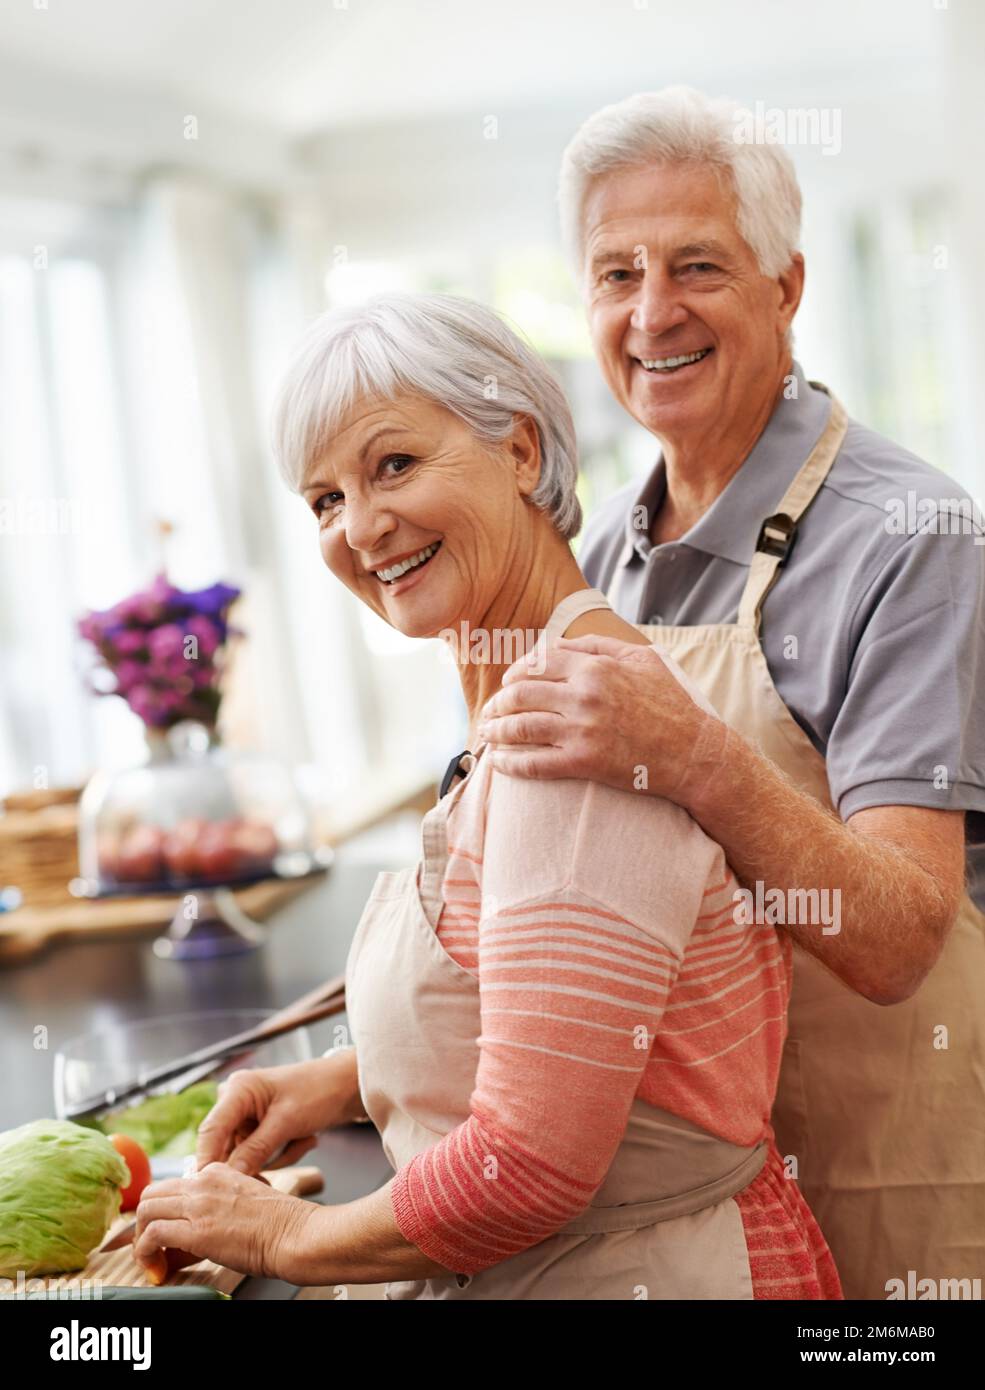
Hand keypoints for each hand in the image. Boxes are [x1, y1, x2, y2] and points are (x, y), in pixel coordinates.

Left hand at [133, 1163, 316, 1282]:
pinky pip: (152, 1235)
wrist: (296, 1235)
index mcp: (217, 1172)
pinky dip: (145, 1254)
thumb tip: (193, 1235)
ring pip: (144, 1210)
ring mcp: (199, 1203)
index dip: (163, 1214)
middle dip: (143, 1224)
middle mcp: (204, 1182)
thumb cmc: (282, 1226)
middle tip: (151, 1249)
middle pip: (151, 1194)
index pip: (172, 1187)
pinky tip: (157, 1269)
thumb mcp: (246, 1202)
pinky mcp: (197, 1230)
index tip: (165, 1237)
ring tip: (152, 1262)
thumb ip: (218, 1208)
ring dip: (141, 1240)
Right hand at [196, 1052, 362, 1175]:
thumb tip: (228, 1177)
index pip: (211, 1130)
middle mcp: (237, 1101)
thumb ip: (255, 1150)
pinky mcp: (260, 1128)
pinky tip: (304, 1139)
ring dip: (277, 1156)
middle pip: (227, 1147)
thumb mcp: (287, 1122)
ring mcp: (248, 1115)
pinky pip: (260, 1154)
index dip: (207, 1161)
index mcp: (238, 1089)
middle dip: (258, 1159)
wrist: (347, 1087)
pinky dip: (282, 1153)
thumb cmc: (319, 1092)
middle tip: (284, 1159)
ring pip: (246, 1156)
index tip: (209, 1188)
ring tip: (303, 1139)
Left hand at [478, 633, 726, 810]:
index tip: (507, 682)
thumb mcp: (643, 659)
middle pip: (521, 694)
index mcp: (595, 667)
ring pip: (521, 727)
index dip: (514, 672)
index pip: (537, 662)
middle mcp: (584, 695)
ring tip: (487, 734)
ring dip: (496, 731)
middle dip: (498, 703)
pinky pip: (535, 763)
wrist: (694, 752)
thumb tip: (559, 642)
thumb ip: (599, 645)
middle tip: (489, 712)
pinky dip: (510, 764)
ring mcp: (582, 730)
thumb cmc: (671, 704)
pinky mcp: (584, 763)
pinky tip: (499, 763)